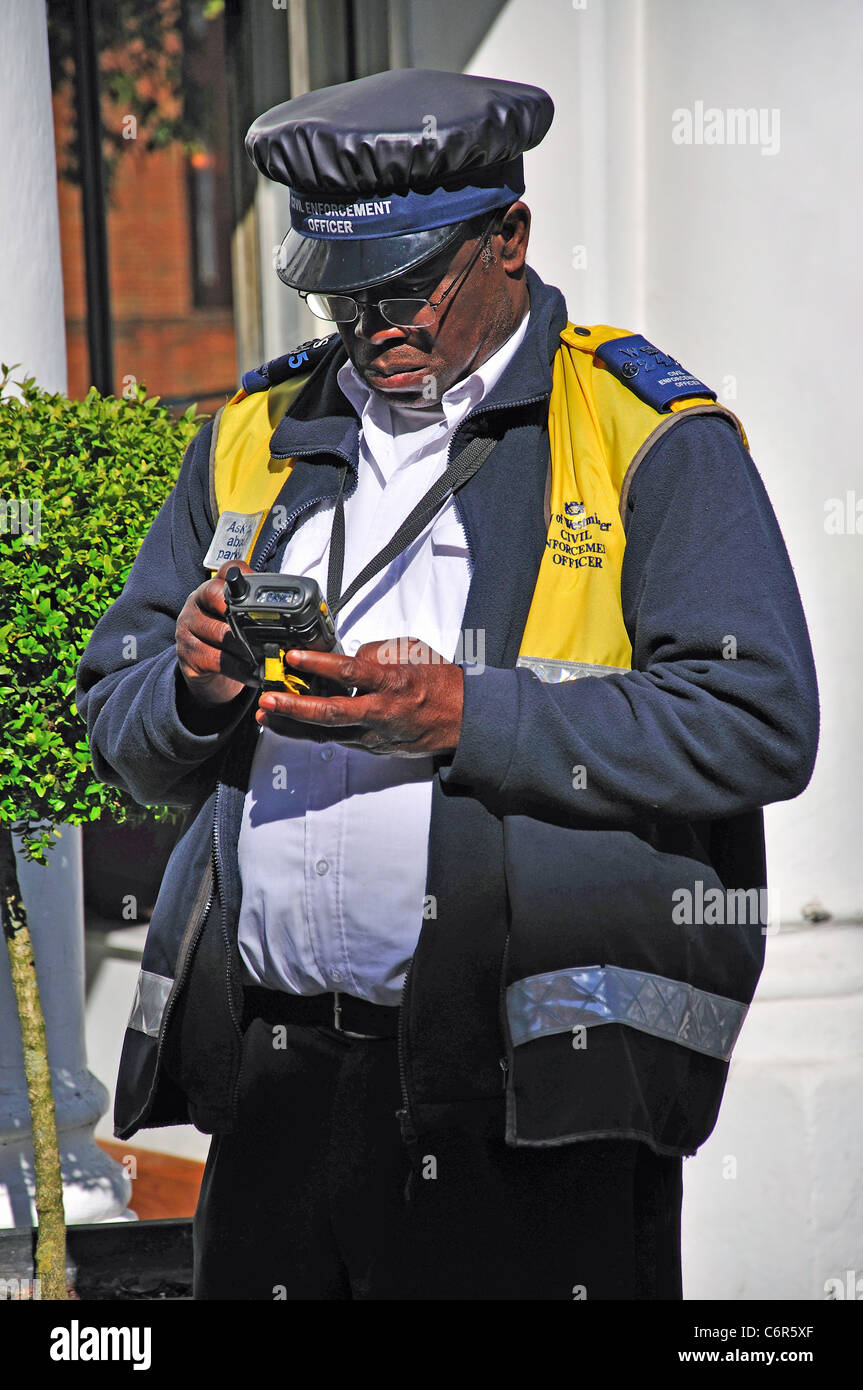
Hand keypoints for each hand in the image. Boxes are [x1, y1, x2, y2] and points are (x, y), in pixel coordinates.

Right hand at [175, 560, 256, 706]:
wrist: (208, 674)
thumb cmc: (229, 641)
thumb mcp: (239, 620)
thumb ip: (256, 609)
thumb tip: (290, 610)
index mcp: (212, 589)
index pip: (227, 571)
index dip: (244, 576)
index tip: (260, 591)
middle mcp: (196, 603)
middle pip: (216, 595)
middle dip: (242, 612)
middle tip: (264, 628)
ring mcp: (188, 628)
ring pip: (220, 632)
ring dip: (247, 645)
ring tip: (266, 654)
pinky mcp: (188, 655)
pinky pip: (218, 660)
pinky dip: (241, 668)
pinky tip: (254, 672)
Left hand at [255, 636, 464, 756]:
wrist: (463, 720)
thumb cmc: (439, 682)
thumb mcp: (411, 652)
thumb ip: (375, 652)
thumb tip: (346, 658)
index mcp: (392, 683)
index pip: (350, 672)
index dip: (319, 665)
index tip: (294, 657)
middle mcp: (381, 713)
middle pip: (331, 713)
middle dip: (295, 706)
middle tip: (269, 698)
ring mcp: (375, 735)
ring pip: (326, 733)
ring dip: (293, 724)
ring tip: (266, 714)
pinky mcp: (372, 748)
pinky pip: (336, 738)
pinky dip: (310, 731)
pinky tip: (289, 722)